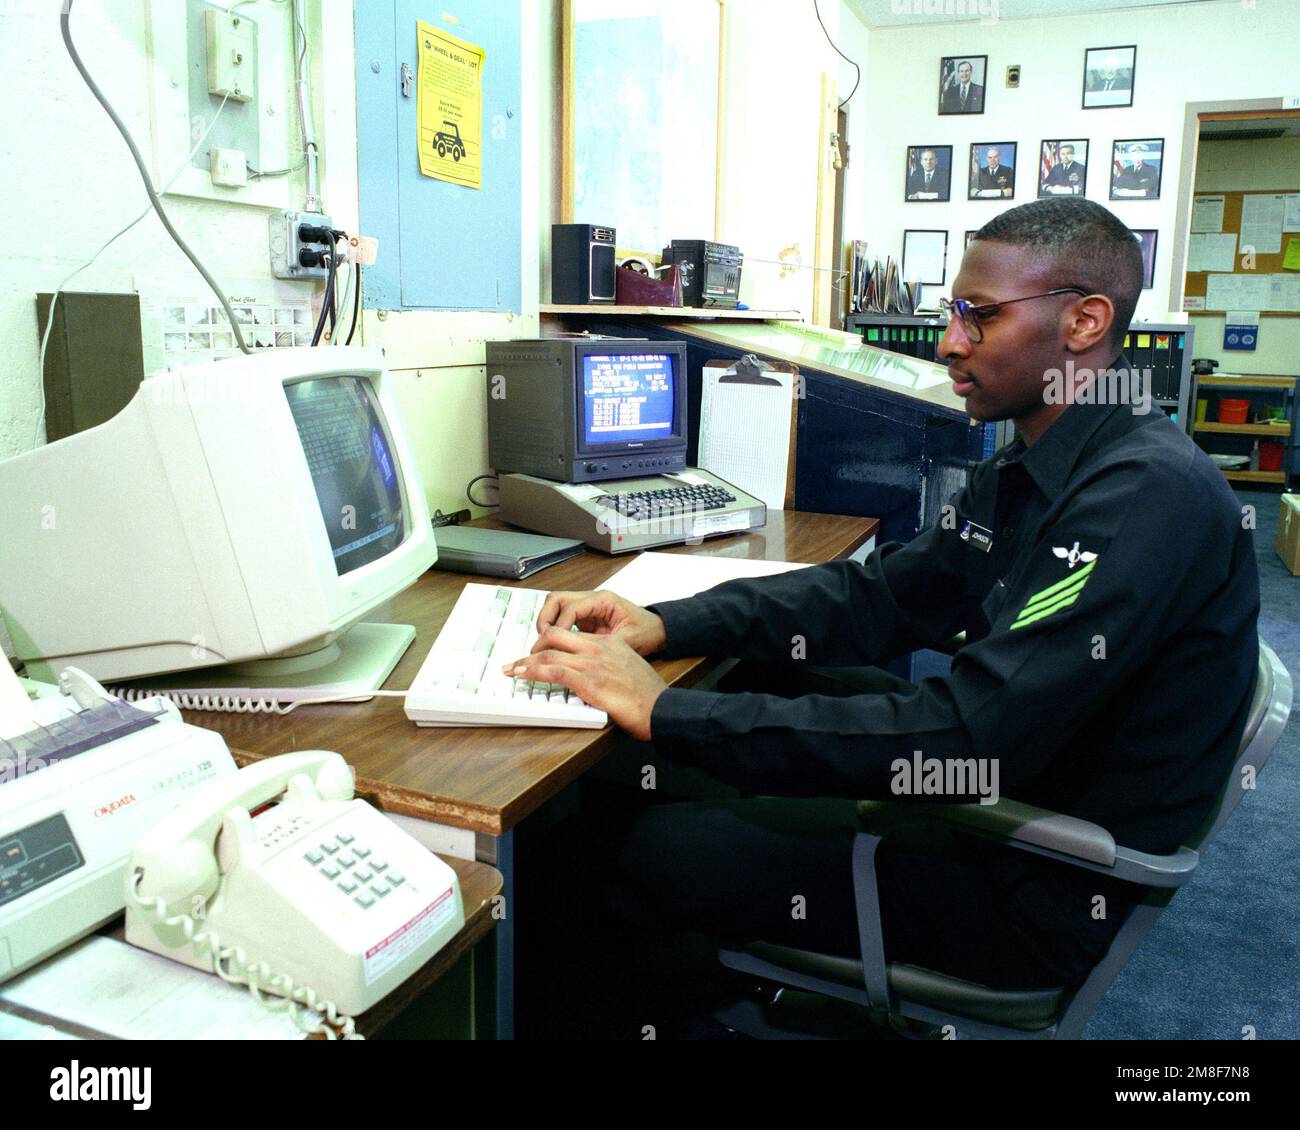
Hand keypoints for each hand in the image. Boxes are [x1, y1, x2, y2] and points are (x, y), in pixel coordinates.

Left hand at [504, 629, 666, 740]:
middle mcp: (598, 648)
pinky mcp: (587, 681)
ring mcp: (591, 663)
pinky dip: (533, 672)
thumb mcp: (629, 669)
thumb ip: (611, 666)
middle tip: (521, 660)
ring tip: (512, 670)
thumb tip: (597, 676)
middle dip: (533, 647)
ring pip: (548, 654)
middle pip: (555, 636)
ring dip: (525, 662)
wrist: (660, 707)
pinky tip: (522, 676)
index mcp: (609, 643)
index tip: (540, 651)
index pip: (572, 636)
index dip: (551, 643)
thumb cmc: (649, 695)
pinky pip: (553, 672)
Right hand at [534, 590, 666, 656]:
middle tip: (541, 641)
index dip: (558, 626)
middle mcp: (592, 600)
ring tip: (544, 644)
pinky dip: (554, 630)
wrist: (658, 630)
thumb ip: (607, 647)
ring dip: (547, 623)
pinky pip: (562, 619)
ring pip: (555, 607)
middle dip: (545, 619)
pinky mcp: (585, 618)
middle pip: (556, 600)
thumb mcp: (630, 641)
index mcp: (603, 600)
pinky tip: (554, 646)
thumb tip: (585, 657)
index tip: (552, 643)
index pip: (570, 607)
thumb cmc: (648, 631)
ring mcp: (587, 608)